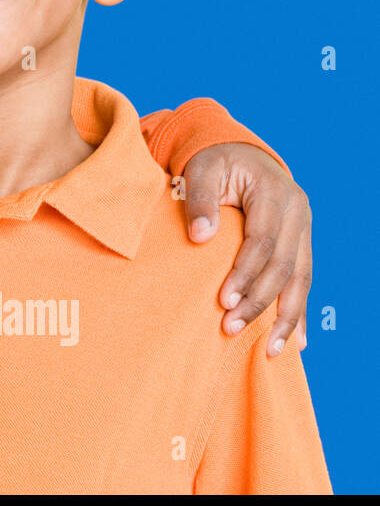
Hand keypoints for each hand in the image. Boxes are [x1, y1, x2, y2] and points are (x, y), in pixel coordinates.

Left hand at [181, 143, 310, 357]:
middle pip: (284, 266)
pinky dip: (298, 311)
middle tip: (232, 328)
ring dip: (286, 317)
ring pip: (302, 280)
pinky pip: (305, 282)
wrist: (241, 154)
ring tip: (272, 351)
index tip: (224, 301)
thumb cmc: (215, 163)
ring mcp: (305, 230)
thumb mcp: (202, 170)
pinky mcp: (302, 244)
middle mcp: (299, 213)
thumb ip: (199, 200)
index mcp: (275, 194)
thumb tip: (200, 237)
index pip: (262, 242)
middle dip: (260, 301)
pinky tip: (295, 341)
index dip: (245, 273)